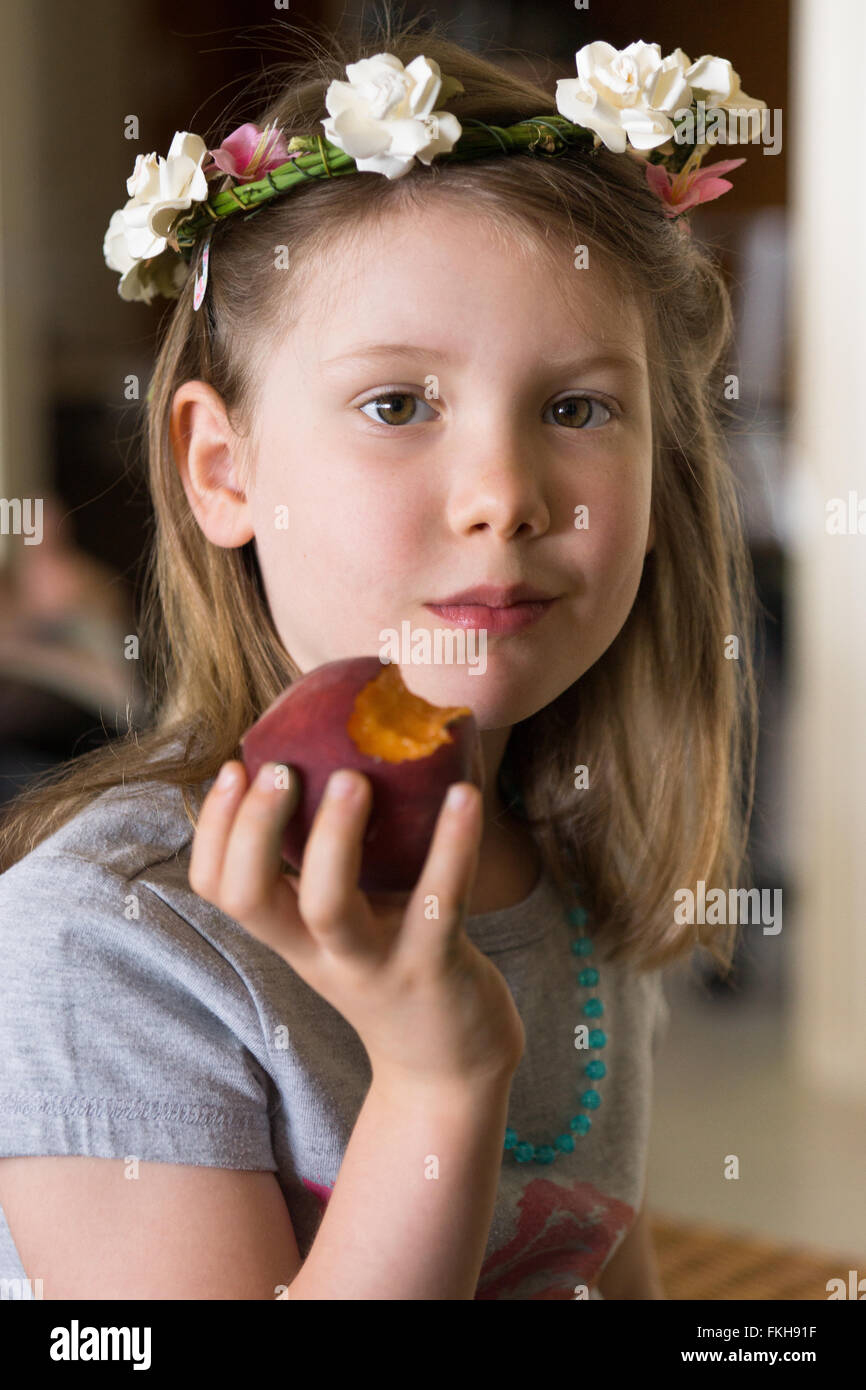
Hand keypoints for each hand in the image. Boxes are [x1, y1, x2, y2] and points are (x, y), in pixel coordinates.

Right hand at [188, 761, 525, 1087]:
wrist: (449, 1068)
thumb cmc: (394, 970)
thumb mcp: (345, 927)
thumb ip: (327, 867)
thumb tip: (329, 760)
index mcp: (291, 935)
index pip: (219, 888)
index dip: (212, 829)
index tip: (234, 768)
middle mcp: (320, 953)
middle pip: (252, 898)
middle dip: (252, 830)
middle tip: (279, 768)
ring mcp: (376, 964)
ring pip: (330, 908)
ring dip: (333, 838)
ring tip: (353, 777)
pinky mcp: (435, 967)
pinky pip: (439, 902)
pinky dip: (453, 846)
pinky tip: (465, 795)